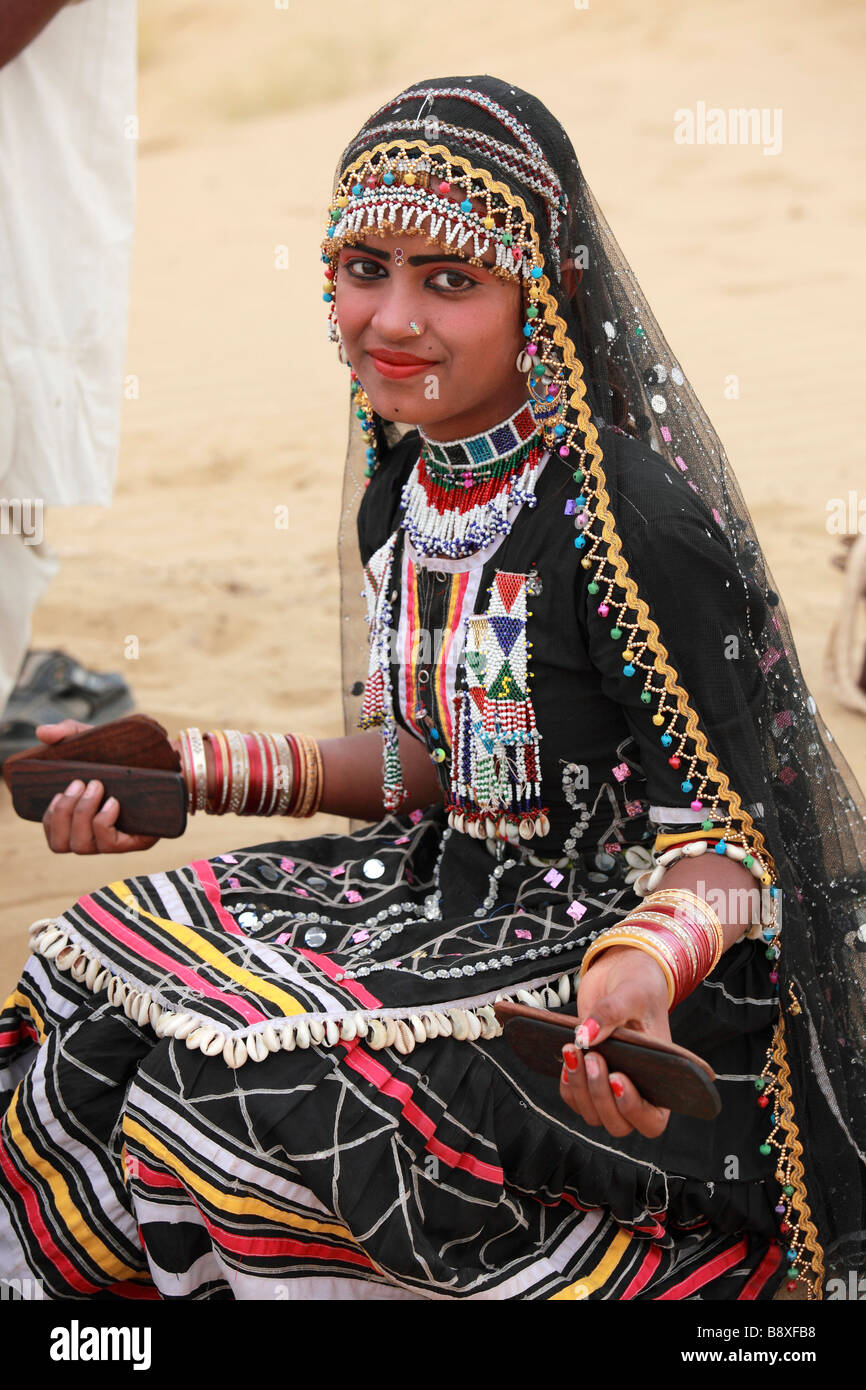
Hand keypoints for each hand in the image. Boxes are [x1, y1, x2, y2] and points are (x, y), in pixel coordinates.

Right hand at [36, 720, 159, 854]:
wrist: (170, 762)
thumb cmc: (129, 757)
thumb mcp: (97, 741)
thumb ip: (69, 733)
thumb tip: (42, 732)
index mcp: (81, 821)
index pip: (54, 838)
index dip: (49, 819)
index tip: (56, 792)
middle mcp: (94, 837)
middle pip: (61, 844)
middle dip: (64, 812)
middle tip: (80, 783)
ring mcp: (114, 842)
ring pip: (81, 846)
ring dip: (82, 814)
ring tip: (96, 787)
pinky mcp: (137, 842)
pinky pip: (108, 844)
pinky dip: (103, 821)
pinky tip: (113, 803)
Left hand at [559, 945, 671, 1139]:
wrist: (620, 978)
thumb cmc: (640, 988)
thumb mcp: (632, 993)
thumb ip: (612, 1012)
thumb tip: (585, 1036)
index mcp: (663, 1081)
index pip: (653, 1119)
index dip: (635, 1110)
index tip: (617, 1078)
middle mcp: (638, 1092)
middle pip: (618, 1123)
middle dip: (600, 1095)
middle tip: (592, 1056)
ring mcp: (611, 1090)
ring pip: (593, 1114)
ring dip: (580, 1088)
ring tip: (573, 1049)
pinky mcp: (588, 1080)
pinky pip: (574, 1098)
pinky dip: (568, 1082)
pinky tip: (567, 1054)